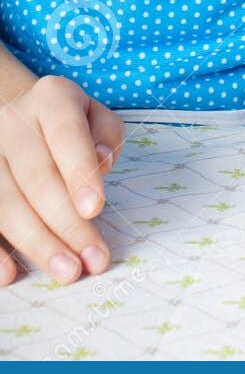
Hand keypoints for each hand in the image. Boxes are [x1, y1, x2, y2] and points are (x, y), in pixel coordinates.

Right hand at [0, 74, 124, 286]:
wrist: (23, 118)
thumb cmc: (71, 125)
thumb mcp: (98, 117)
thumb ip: (106, 137)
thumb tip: (100, 164)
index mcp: (51, 99)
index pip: (65, 134)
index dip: (79, 172)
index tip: (95, 209)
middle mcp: (11, 122)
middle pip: (36, 176)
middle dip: (65, 222)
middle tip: (91, 258)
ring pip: (5, 203)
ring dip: (36, 242)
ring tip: (66, 271)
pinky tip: (12, 275)